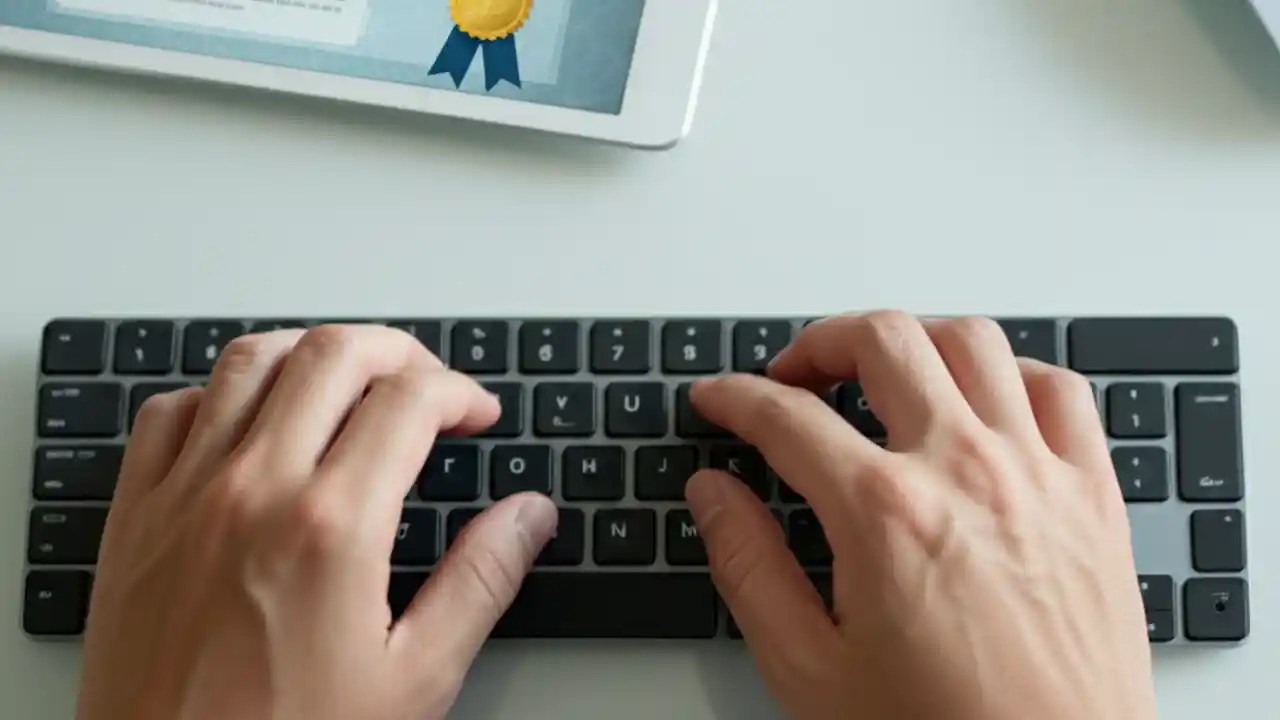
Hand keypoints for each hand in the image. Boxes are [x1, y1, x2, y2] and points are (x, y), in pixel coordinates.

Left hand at [76, 325, 557, 719]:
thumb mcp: (414, 677)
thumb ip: (481, 581)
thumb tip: (529, 516)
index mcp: (333, 527)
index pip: (410, 400)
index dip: (460, 391)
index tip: (475, 413)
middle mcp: (255, 489)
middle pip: (334, 354)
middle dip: (399, 350)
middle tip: (427, 382)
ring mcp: (186, 493)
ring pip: (251, 359)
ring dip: (313, 351)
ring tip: (349, 378)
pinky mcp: (136, 514)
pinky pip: (172, 408)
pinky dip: (222, 391)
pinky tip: (252, 418)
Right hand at [687, 312, 1154, 719]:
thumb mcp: (809, 670)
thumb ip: (749, 567)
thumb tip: (713, 495)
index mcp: (884, 515)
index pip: (785, 415)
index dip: (735, 397)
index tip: (720, 400)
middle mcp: (964, 472)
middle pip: (882, 340)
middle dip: (817, 341)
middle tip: (792, 374)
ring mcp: (1037, 474)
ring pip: (972, 341)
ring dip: (913, 339)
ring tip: (880, 370)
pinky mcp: (1093, 494)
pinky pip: (1058, 388)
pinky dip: (1012, 372)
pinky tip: (982, 398)